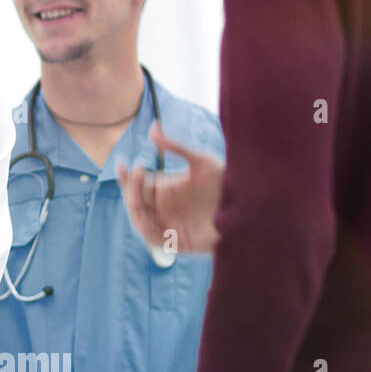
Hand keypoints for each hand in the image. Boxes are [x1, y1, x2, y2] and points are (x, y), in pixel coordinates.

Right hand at [117, 122, 223, 254]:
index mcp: (164, 190)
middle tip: (139, 171)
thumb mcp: (201, 162)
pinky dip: (145, 227)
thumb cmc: (227, 185)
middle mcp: (162, 208)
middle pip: (133, 201)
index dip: (126, 177)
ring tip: (142, 191)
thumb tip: (152, 129)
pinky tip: (146, 215)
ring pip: (138, 219)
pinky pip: (152, 237)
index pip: (137, 185)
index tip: (122, 164)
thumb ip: (176, 147)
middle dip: (130, 187)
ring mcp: (168, 225)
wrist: (248, 211)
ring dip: (134, 206)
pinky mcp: (176, 242)